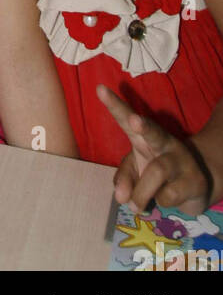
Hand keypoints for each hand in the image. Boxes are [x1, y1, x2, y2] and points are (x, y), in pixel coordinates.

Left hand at [97, 85, 211, 216]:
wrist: (193, 187)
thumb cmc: (157, 174)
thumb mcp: (136, 173)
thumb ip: (124, 179)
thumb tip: (122, 198)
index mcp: (142, 137)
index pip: (125, 118)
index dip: (113, 104)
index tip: (99, 88)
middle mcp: (163, 142)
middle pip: (153, 132)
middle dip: (143, 126)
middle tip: (134, 121)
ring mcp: (181, 160)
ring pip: (157, 172)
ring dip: (142, 193)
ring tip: (136, 206)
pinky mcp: (195, 180)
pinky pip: (169, 195)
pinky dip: (160, 202)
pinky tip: (166, 198)